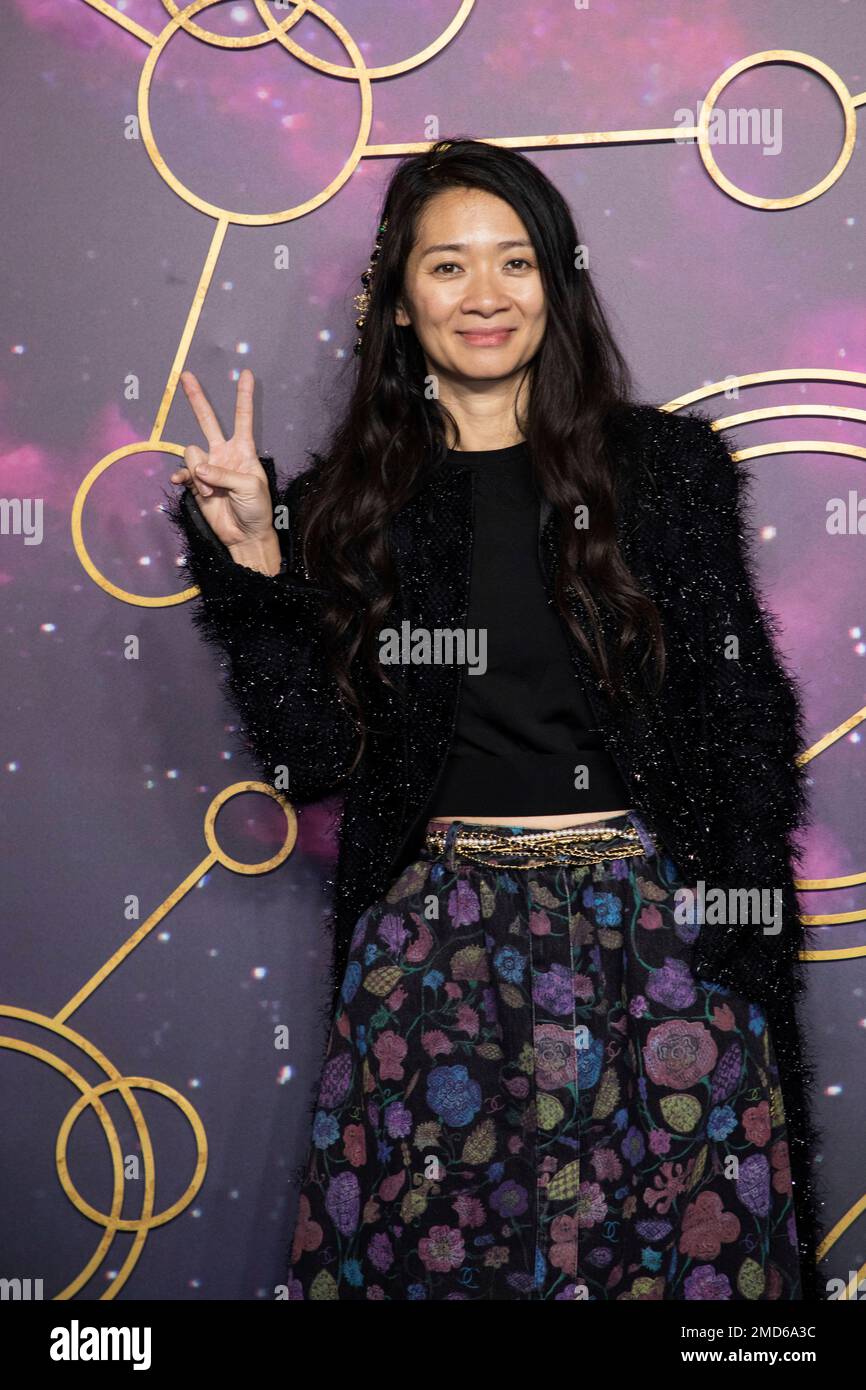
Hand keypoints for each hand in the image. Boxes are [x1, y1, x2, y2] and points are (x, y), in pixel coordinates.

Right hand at [170, 368, 276, 550]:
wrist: (245, 534)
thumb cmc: (257, 509)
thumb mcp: (249, 487)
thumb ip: (223, 473)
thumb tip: (198, 467)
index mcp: (243, 450)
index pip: (243, 418)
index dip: (244, 396)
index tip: (246, 374)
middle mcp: (224, 453)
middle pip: (208, 420)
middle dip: (197, 399)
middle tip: (185, 376)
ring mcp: (208, 467)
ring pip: (192, 453)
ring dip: (199, 474)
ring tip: (211, 492)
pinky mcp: (196, 483)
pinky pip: (183, 472)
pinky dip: (184, 478)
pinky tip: (185, 484)